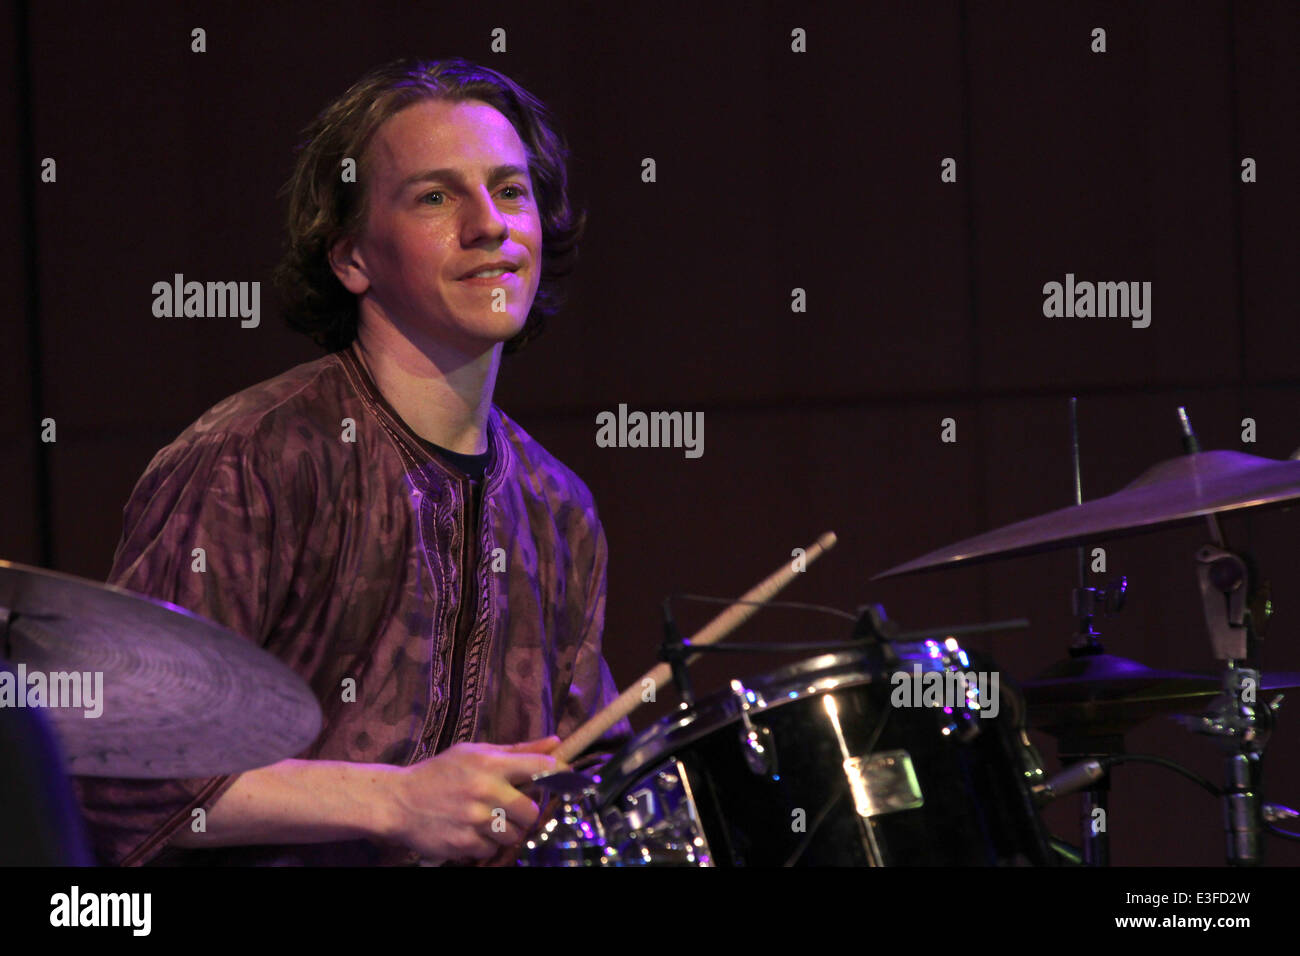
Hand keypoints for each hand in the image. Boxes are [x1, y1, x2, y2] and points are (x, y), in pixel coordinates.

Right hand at [384, 736, 562, 862]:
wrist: (399, 801)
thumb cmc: (442, 773)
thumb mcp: (475, 753)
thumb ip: (518, 750)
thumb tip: (556, 743)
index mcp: (489, 763)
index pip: (539, 767)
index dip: (556, 773)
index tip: (561, 777)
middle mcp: (484, 790)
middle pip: (531, 811)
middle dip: (524, 812)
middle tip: (510, 807)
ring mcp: (473, 820)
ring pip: (514, 834)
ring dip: (505, 830)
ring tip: (486, 818)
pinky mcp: (463, 844)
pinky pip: (491, 849)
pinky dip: (485, 843)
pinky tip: (470, 830)